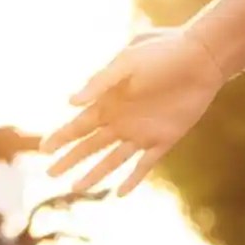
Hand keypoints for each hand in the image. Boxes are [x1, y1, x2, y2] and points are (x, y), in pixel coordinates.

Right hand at [42, 28, 224, 195]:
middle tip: (49, 174)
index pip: (78, 125)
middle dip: (70, 159)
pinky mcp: (165, 139)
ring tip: (75, 187)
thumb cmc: (162, 52)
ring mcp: (142, 132)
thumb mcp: (127, 61)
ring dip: (94, 173)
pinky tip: (119, 193)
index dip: (60, 138)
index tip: (43, 150)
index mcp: (109, 101)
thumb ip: (100, 81)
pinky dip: (133, 179)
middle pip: (90, 146)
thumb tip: (70, 102)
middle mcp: (122, 119)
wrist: (202, 57)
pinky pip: (145, 164)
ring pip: (112, 159)